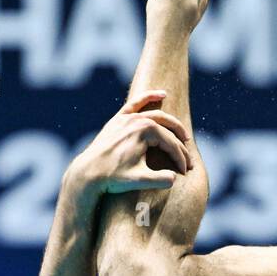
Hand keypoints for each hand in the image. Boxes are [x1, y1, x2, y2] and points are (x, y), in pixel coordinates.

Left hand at [67, 90, 192, 197]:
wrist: (88, 173)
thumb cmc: (113, 178)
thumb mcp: (139, 181)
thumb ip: (160, 180)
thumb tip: (175, 178)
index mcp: (145, 131)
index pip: (170, 143)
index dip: (180, 158)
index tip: (185, 172)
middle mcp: (136, 119)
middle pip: (167, 128)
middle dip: (180, 144)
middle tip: (188, 158)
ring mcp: (126, 117)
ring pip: (156, 116)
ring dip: (171, 123)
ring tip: (183, 136)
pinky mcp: (118, 119)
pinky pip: (135, 104)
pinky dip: (148, 97)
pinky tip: (162, 94)